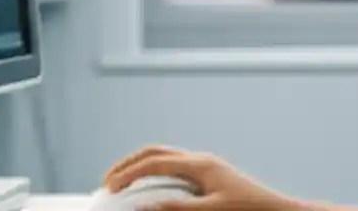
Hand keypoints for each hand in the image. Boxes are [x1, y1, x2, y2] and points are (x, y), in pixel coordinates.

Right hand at [103, 145, 312, 210]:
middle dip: (129, 163)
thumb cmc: (250, 210)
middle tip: (108, 181)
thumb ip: (177, 208)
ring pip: (165, 159)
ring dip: (141, 168)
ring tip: (123, 185)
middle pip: (156, 152)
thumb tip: (143, 206)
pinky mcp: (209, 178)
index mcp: (200, 164)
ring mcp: (205, 168)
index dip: (127, 173)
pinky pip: (174, 171)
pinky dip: (155, 177)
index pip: (154, 161)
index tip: (109, 188)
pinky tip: (149, 193)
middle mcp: (200, 161)